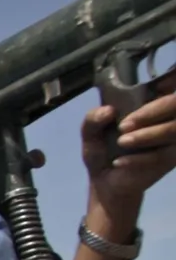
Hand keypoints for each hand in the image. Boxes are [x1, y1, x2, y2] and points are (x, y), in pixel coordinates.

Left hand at [84, 89, 175, 208]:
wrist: (106, 181)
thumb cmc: (103, 150)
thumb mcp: (91, 133)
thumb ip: (93, 118)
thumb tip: (108, 111)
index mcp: (150, 102)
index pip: (170, 82)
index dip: (170, 78)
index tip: (156, 85)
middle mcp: (167, 117)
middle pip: (175, 104)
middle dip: (152, 111)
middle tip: (123, 126)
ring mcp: (173, 138)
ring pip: (173, 129)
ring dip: (147, 135)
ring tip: (121, 143)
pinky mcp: (171, 158)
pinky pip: (162, 155)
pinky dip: (139, 159)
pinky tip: (120, 162)